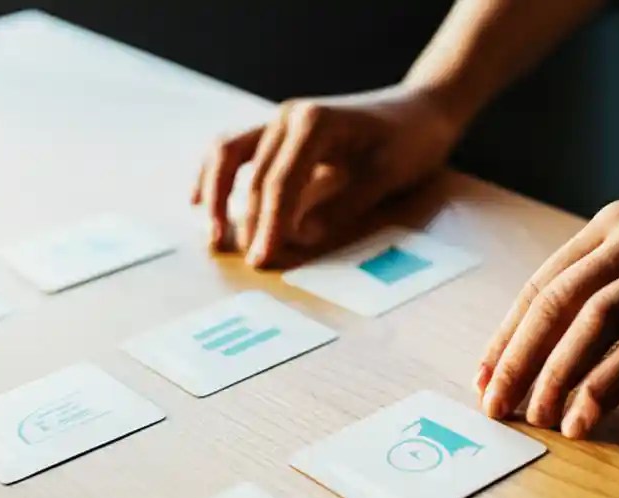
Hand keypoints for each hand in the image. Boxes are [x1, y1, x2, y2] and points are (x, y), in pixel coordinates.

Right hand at [190, 85, 459, 267]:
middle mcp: (287, 116)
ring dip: (217, 197)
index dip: (271, 225)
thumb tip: (300, 237)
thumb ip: (343, 206)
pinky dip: (214, 175)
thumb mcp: (385, 177)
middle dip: (252, 224)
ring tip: (214, 239)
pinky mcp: (275, 133)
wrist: (420, 112)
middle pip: (256, 178)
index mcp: (314, 122)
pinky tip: (198, 202)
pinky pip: (233, 151)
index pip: (281, 182)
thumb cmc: (409, 143)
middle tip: (255, 263)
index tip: (263, 260)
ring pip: (228, 157)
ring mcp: (277, 121)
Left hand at [474, 175, 618, 438]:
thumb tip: (557, 337)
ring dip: (552, 375)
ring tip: (534, 418)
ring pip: (588, 323)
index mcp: (606, 229)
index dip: (506, 336)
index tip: (483, 377)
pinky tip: (584, 417)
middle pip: (550, 304)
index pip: (538, 287)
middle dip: (514, 360)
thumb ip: (608, 279)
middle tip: (492, 406)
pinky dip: (603, 385)